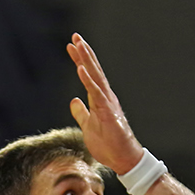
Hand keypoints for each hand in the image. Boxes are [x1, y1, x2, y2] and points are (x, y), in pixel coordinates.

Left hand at [66, 34, 144, 172]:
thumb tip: (74, 101)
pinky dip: (88, 80)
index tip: (72, 46)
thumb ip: (81, 113)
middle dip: (84, 53)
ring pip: (95, 76)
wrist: (123, 158)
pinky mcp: (107, 112)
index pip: (88, 75)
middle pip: (93, 70)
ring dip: (86, 59)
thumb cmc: (109, 144)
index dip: (80, 60)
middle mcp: (105, 97)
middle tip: (76, 36)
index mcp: (100, 100)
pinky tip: (81, 68)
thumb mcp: (88, 126)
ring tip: (79, 44)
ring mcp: (107, 103)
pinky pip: (96, 93)